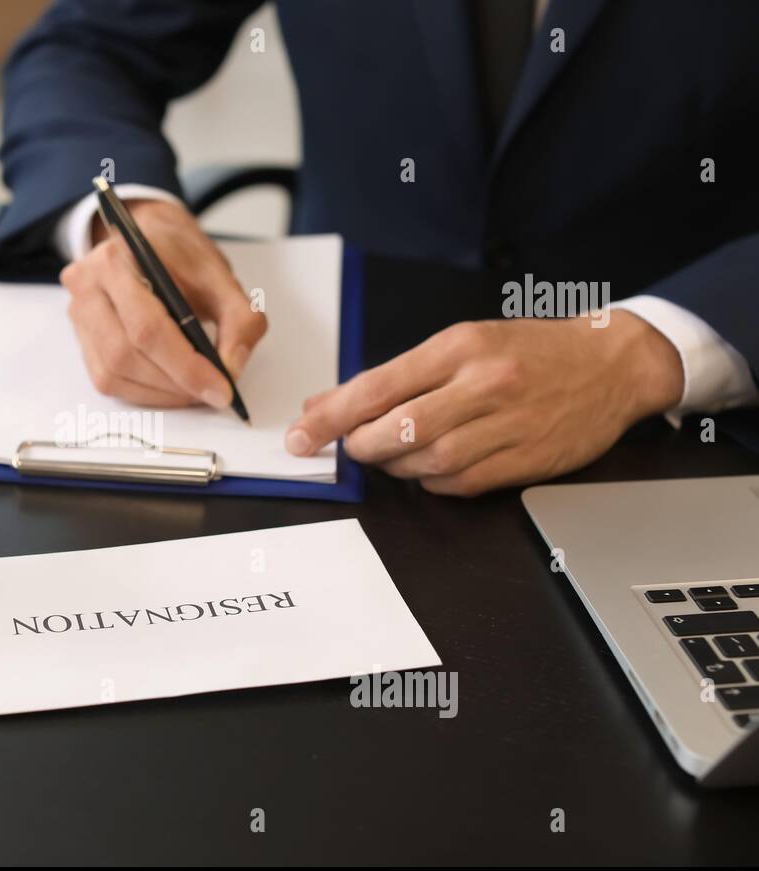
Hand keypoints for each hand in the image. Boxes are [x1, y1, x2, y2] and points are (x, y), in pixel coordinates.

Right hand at [59, 199, 266, 406]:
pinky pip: (108, 380)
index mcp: (117, 259)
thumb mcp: (221, 277)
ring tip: (194, 389)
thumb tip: (231, 369)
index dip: (186, 366)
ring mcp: (78, 313)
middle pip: (126, 354)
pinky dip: (144, 392)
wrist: (149, 238)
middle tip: (212, 393)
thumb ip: (239, 319)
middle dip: (175, 383)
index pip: (147, 328)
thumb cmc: (180, 256)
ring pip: (114, 373)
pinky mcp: (81, 338)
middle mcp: (87, 285)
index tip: (220, 388)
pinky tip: (171, 386)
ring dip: (160, 392)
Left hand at [284, 310, 684, 495]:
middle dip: (362, 445)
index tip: (300, 435)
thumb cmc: (530, 350)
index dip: (330, 416)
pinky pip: (461, 484)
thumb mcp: (462, 343)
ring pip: (427, 461)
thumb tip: (328, 403)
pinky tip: (429, 469)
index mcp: (461, 346)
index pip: (378, 386)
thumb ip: (396, 375)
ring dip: (396, 466)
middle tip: (352, 446)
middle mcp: (484, 384)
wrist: (613, 362)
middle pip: (399, 430)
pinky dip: (432, 482)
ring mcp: (508, 424)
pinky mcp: (527, 460)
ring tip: (391, 454)